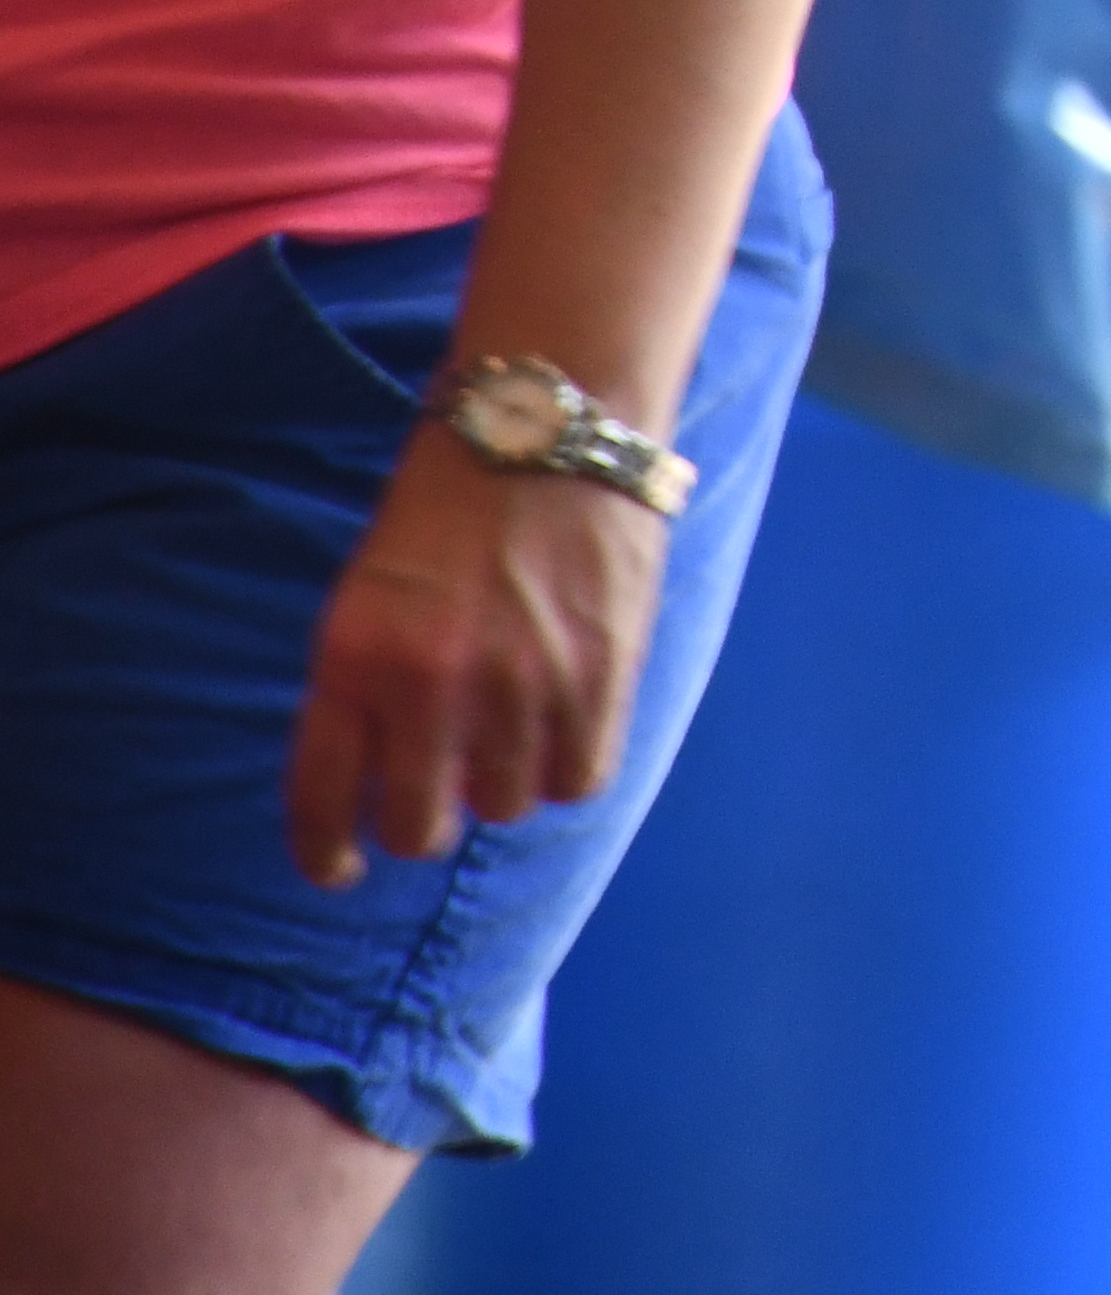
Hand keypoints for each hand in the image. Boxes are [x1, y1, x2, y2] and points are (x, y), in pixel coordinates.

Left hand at [283, 433, 670, 888]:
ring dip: (501, 785)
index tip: (338, 869)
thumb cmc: (449, 506)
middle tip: (434, 795)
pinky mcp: (603, 671)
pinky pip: (580, 778)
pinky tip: (560, 729)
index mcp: (356, 655)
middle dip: (422, 824)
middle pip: (420, 827)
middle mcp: (434, 680)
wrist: (549, 425)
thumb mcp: (370, 593)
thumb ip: (363, 688)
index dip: (326, 853)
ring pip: (505, 806)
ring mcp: (524, 680)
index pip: (323, 798)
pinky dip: (566, 768)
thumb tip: (379, 788)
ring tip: (508, 735)